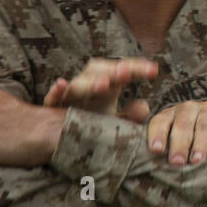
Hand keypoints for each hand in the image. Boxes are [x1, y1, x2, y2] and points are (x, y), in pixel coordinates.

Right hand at [43, 57, 157, 122]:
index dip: (137, 69)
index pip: (123, 70)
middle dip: (113, 71)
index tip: (154, 70)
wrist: (63, 137)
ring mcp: (70, 96)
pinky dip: (56, 91)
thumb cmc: (94, 124)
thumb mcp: (116, 122)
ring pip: (78, 84)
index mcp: (106, 85)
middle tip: (127, 73)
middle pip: (99, 71)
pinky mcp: (53, 108)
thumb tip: (144, 107)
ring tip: (104, 85)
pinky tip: (61, 84)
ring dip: (91, 83)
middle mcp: (88, 86)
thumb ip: (130, 116)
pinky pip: (52, 97)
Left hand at [145, 101, 206, 165]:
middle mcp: (190, 108)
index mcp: (172, 114)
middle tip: (177, 162)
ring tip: (197, 160)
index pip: (161, 121)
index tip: (155, 150)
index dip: (157, 134)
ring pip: (204, 125)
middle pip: (182, 124)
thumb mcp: (176, 134)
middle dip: (179, 144)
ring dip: (200, 143)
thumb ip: (157, 138)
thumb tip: (136, 142)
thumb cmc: (196, 134)